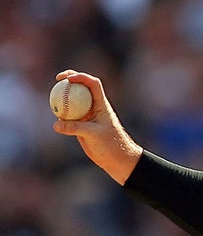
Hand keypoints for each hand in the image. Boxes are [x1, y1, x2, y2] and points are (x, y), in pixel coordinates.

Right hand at [51, 70, 141, 184]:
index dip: (81, 77)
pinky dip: (61, 116)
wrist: (117, 158)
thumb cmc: (111, 144)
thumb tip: (56, 125)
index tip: (68, 78)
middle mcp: (94, 107)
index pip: (93, 84)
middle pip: (81, 88)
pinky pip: (69, 117)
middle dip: (70, 79)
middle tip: (57, 78)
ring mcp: (87, 116)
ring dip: (63, 98)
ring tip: (53, 100)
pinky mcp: (81, 125)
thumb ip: (75, 128)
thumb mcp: (94, 134)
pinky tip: (57, 121)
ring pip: (73, 102)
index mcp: (101, 104)